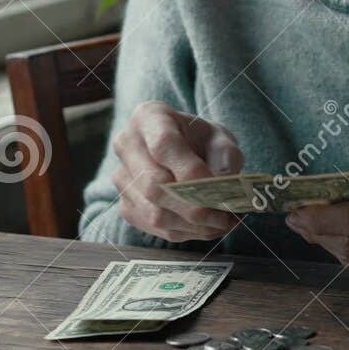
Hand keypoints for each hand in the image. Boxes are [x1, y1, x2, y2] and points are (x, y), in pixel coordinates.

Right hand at [110, 101, 241, 242]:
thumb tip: (224, 178)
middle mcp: (126, 145)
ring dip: (193, 225)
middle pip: (155, 185)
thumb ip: (225, 154)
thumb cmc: (199, 141)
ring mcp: (121, 177)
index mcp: (149, 117)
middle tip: (227, 216)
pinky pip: (155, 228)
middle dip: (195, 207)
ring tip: (223, 224)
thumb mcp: (219, 136)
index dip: (191, 171)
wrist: (181, 151)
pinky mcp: (125, 205)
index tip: (219, 189)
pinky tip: (207, 227)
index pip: (164, 145)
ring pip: (154, 213)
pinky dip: (185, 232)